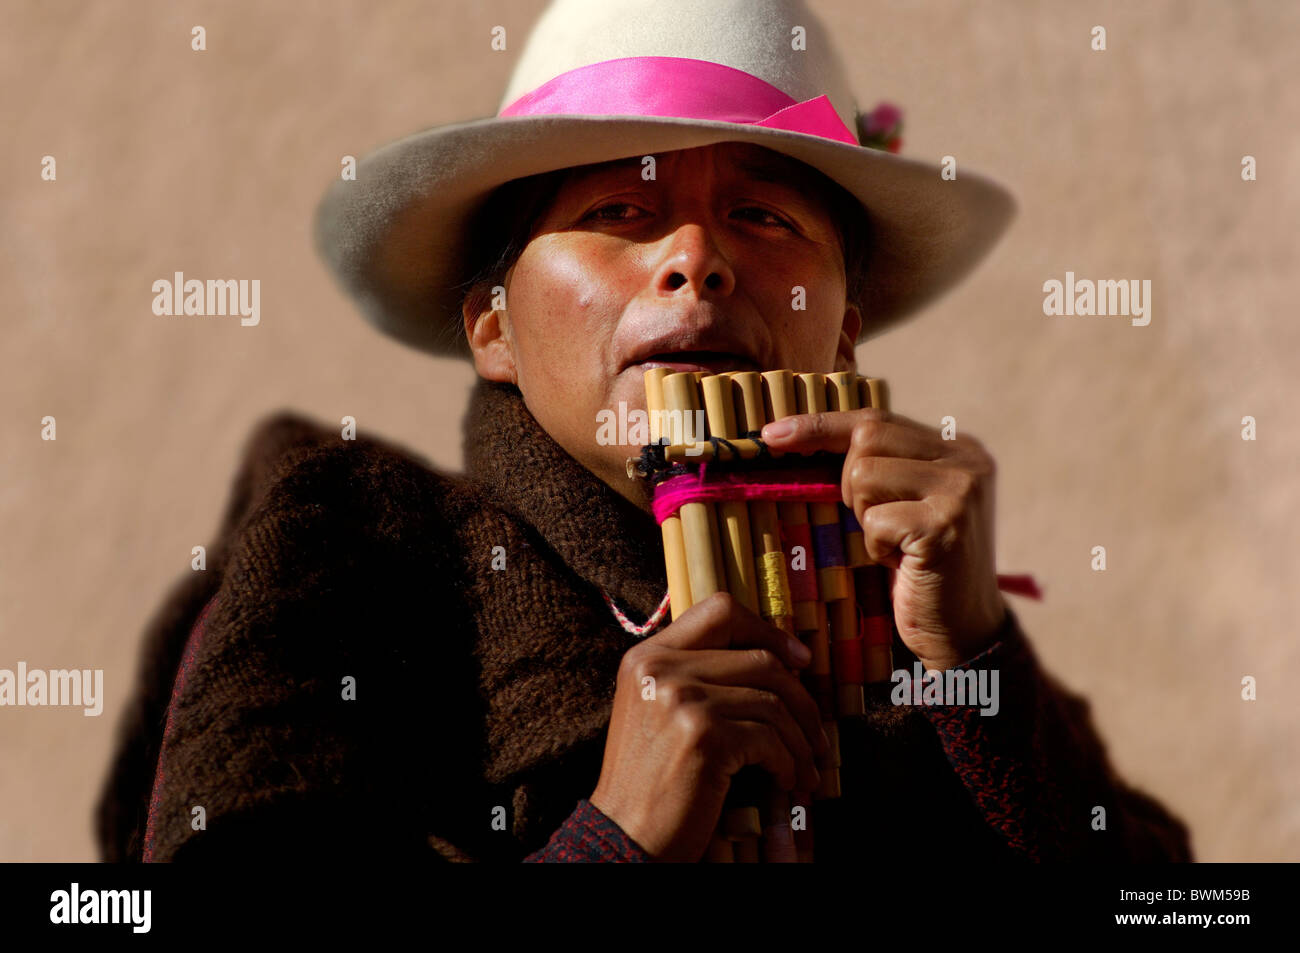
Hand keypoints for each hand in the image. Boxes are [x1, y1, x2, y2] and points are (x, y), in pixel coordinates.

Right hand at [590, 592, 826, 861]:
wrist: (623, 835)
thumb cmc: (650, 780)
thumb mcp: (657, 710)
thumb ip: (695, 676)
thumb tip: (777, 659)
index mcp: (647, 655)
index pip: (720, 610)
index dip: (767, 631)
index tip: (799, 660)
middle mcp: (660, 668)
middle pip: (759, 659)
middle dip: (801, 699)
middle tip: (815, 734)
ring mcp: (680, 698)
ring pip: (772, 701)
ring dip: (800, 739)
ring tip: (806, 766)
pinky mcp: (703, 735)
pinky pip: (769, 738)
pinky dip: (788, 763)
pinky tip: (787, 781)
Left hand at [761, 407, 1007, 670]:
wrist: (962, 631)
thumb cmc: (917, 567)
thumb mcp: (903, 504)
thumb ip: (880, 466)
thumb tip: (789, 436)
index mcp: (957, 447)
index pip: (876, 419)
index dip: (820, 424)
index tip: (770, 434)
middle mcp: (967, 460)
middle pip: (868, 439)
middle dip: (849, 483)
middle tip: (875, 523)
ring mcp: (961, 491)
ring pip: (863, 476)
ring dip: (864, 517)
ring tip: (895, 544)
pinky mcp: (945, 525)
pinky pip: (874, 520)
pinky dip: (875, 547)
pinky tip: (902, 564)